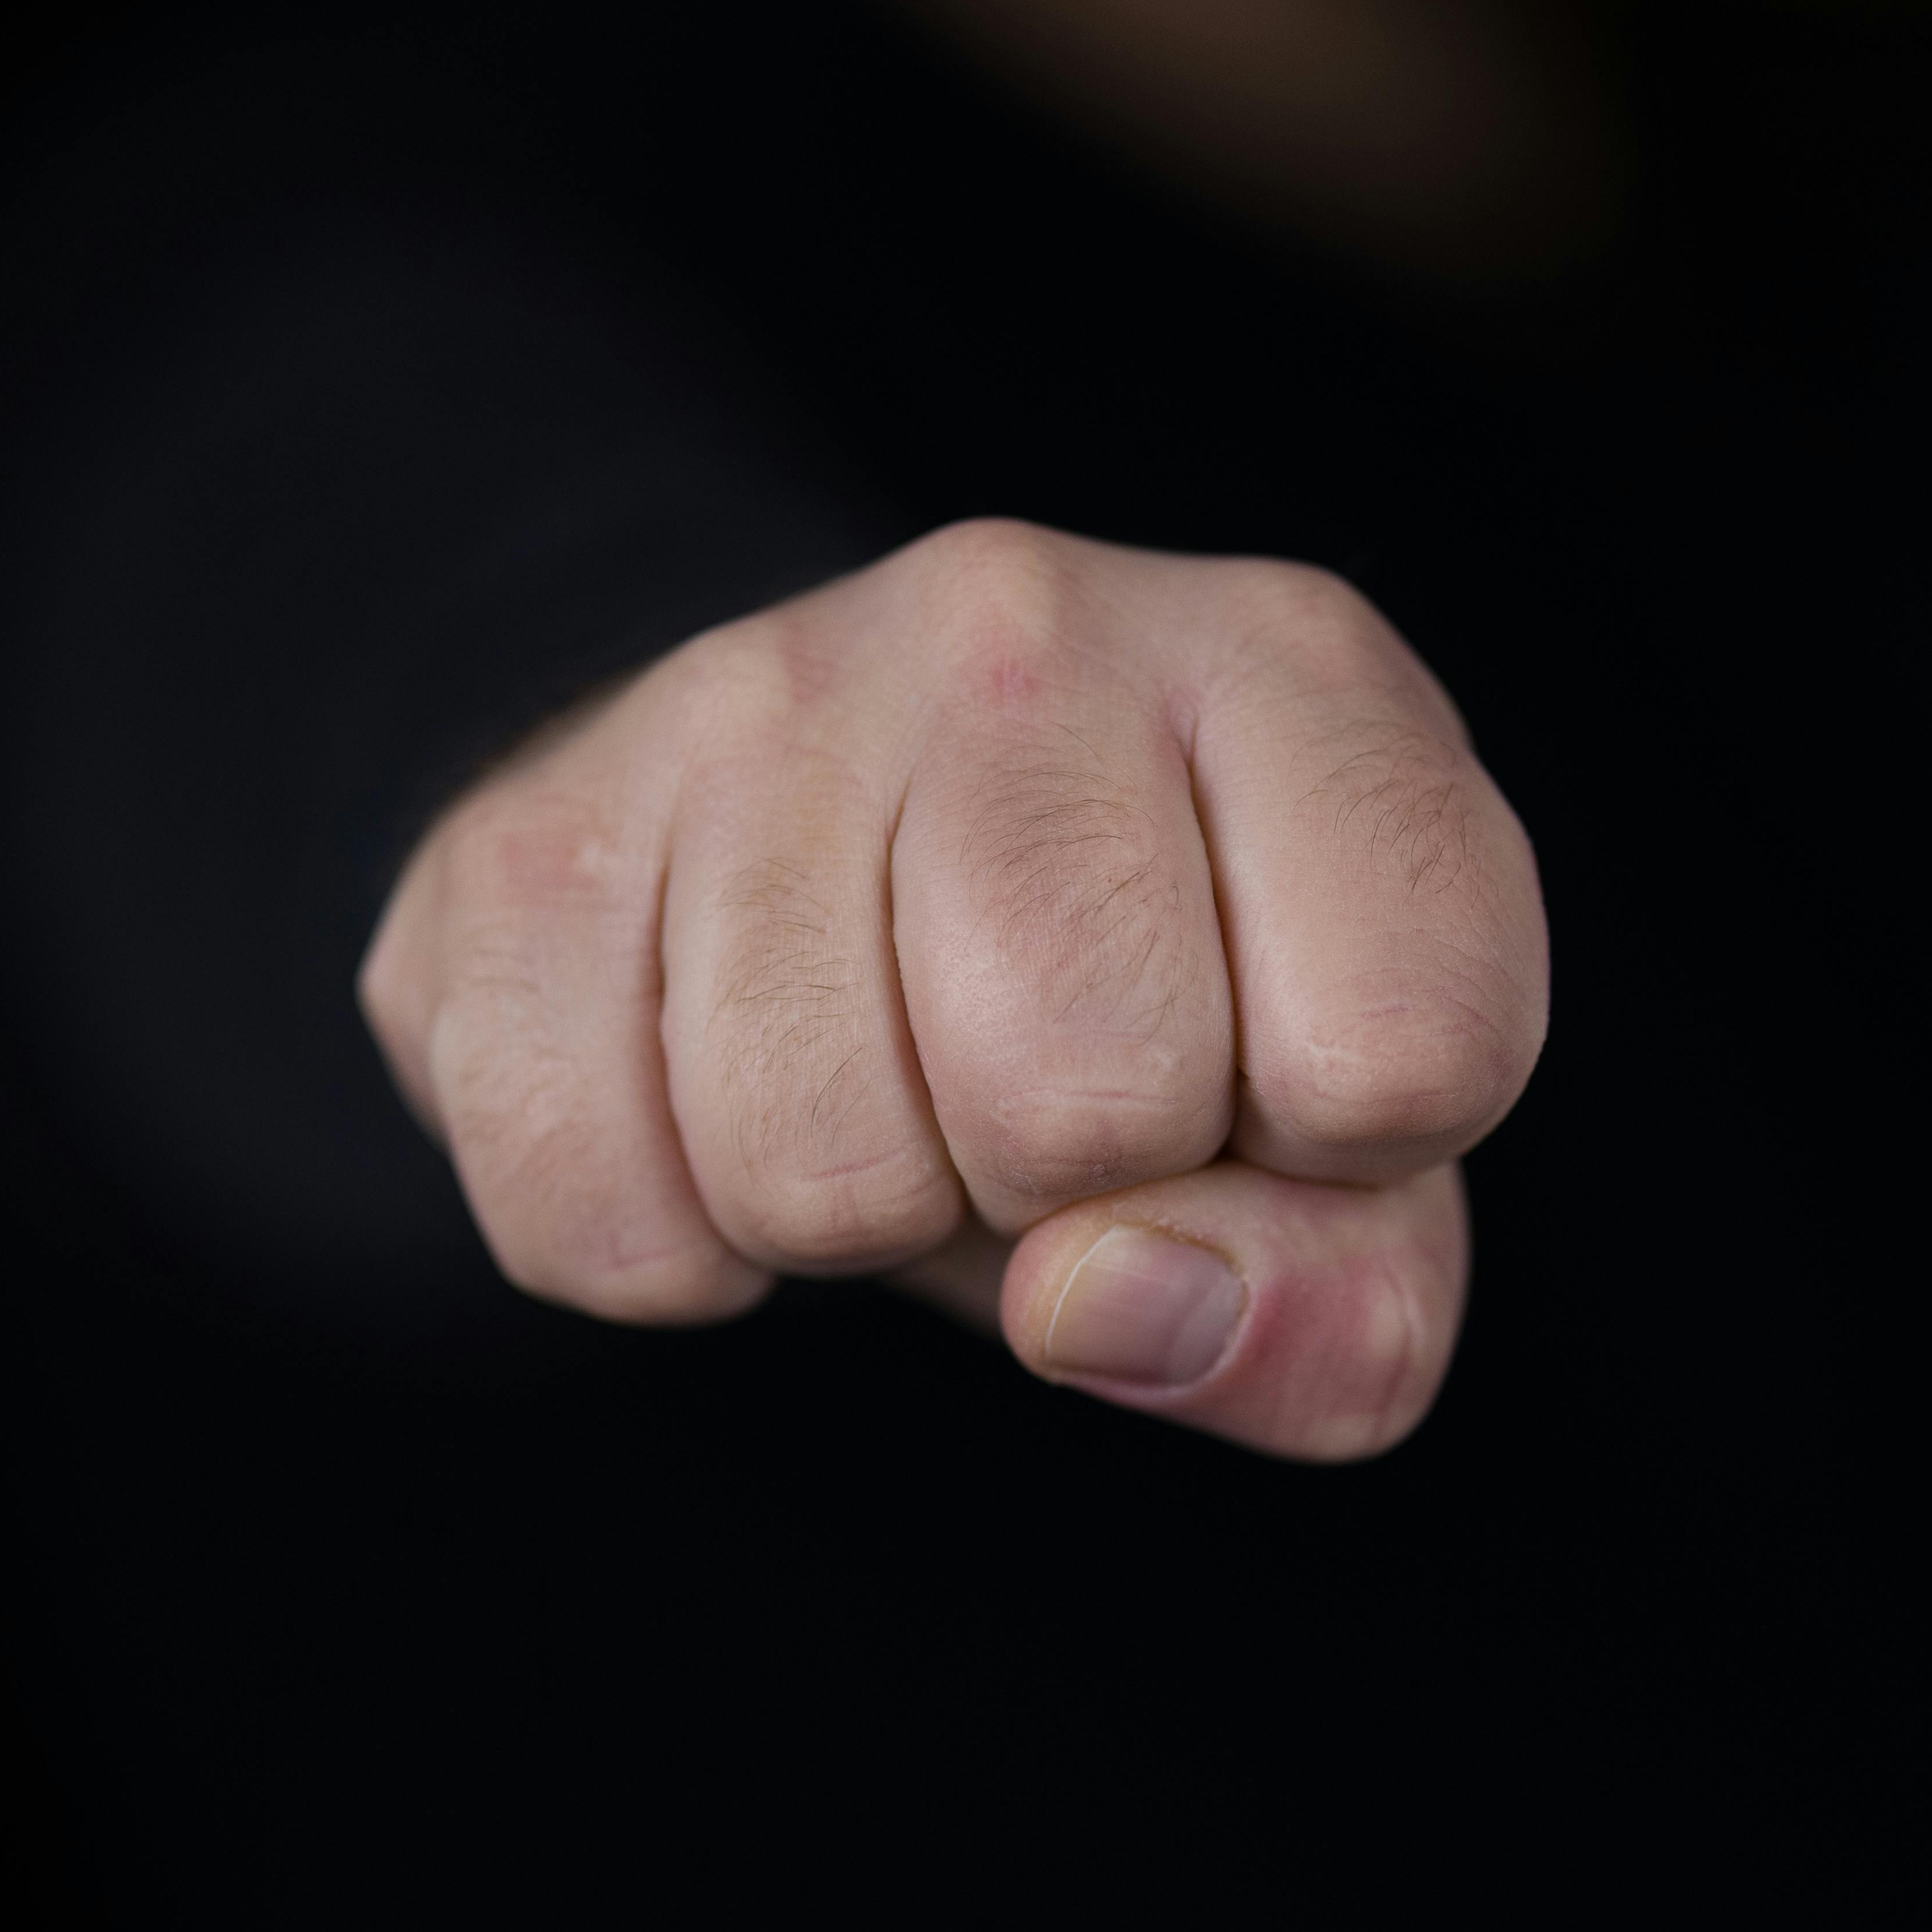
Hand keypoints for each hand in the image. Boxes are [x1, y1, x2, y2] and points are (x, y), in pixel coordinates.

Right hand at [359, 521, 1546, 1456]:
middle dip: (1070, 1191)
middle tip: (1043, 1094)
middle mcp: (1027, 627)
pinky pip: (598, 1214)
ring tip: (888, 1073)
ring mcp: (754, 698)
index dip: (1333, 1165)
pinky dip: (670, 1246)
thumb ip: (1344, 1305)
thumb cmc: (1148, 1002)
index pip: (1401, 1052)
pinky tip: (717, 1097)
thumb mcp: (1344, 1165)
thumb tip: (1103, 1303)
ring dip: (863, 1218)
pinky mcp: (531, 829)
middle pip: (1082, 1101)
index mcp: (1299, 677)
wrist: (839, 835)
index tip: (1268, 1084)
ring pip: (819, 1168)